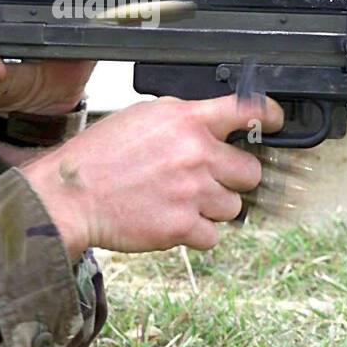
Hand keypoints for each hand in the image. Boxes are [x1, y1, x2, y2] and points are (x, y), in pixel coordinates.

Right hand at [23, 94, 285, 255]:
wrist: (71, 195)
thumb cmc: (100, 157)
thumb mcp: (142, 118)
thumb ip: (183, 121)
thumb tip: (212, 127)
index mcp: (186, 120)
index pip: (247, 110)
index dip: (270, 116)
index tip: (275, 123)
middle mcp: (196, 153)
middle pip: (250, 172)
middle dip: (231, 178)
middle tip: (204, 180)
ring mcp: (192, 191)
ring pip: (234, 207)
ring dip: (212, 208)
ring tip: (179, 202)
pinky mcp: (184, 226)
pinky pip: (213, 236)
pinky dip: (196, 234)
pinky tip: (172, 221)